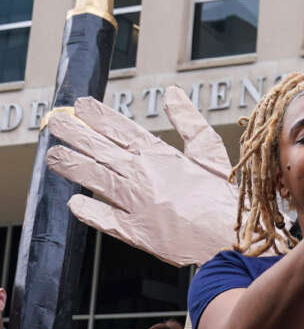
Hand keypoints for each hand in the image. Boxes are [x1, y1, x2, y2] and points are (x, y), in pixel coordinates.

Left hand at [45, 88, 237, 266]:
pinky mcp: (133, 231)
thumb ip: (188, 121)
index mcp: (159, 156)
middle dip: (75, 134)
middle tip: (55, 123)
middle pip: (99, 150)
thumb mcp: (210, 151)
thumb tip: (172, 93)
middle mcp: (140, 176)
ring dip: (71, 166)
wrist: (226, 236)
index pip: (121, 130)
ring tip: (53, 155)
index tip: (80, 106)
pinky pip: (102, 219)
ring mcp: (133, 203)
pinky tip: (74, 203)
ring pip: (94, 179)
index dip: (98, 117)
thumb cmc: (222, 196)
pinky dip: (87, 211)